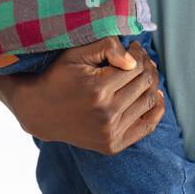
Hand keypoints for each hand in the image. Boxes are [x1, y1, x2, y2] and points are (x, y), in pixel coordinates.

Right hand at [0, 37, 164, 153]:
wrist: (39, 112)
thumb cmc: (59, 76)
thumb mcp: (75, 53)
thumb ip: (106, 47)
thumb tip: (133, 60)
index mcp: (98, 90)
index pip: (136, 66)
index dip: (138, 53)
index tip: (132, 47)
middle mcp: (106, 114)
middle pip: (144, 83)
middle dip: (146, 66)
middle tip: (139, 58)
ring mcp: (110, 133)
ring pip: (148, 101)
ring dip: (151, 84)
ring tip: (142, 74)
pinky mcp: (112, 146)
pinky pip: (147, 127)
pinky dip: (155, 109)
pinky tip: (152, 94)